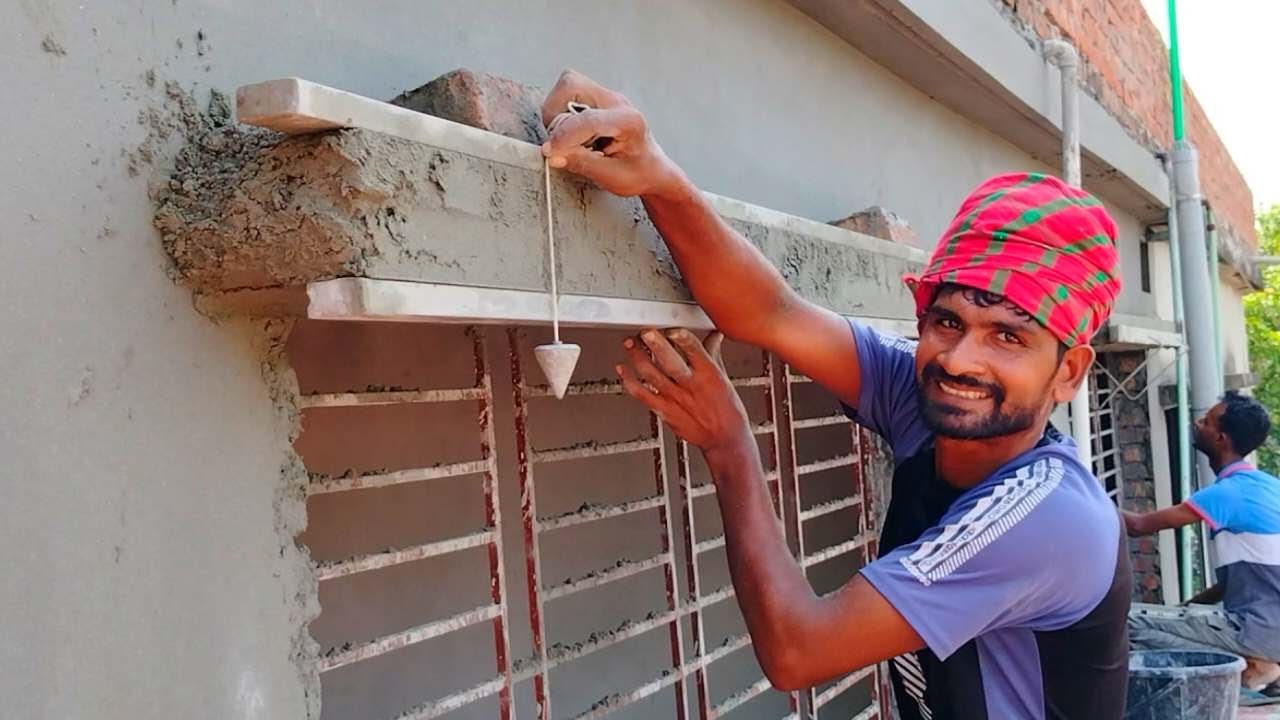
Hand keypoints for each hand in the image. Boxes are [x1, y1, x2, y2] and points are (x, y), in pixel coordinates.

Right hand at [541, 70, 686, 197]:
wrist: (652, 169)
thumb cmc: (639, 172)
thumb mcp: (613, 177)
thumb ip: (583, 164)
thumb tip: (555, 156)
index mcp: (628, 120)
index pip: (587, 119)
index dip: (564, 136)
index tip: (550, 152)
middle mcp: (616, 101)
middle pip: (571, 86)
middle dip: (557, 117)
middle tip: (562, 144)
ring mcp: (606, 97)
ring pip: (567, 87)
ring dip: (557, 113)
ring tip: (569, 139)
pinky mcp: (596, 99)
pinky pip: (568, 95)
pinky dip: (561, 114)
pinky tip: (574, 135)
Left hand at [618, 328, 753, 458]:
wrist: (725, 439)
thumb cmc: (728, 410)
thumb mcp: (723, 377)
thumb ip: (713, 354)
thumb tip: (715, 335)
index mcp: (709, 373)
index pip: (694, 350)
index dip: (681, 337)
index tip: (671, 327)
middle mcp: (691, 385)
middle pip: (670, 362)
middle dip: (655, 345)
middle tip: (645, 331)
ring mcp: (675, 399)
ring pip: (652, 375)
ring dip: (637, 358)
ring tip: (629, 343)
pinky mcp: (664, 411)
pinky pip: (641, 395)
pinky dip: (629, 381)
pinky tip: (622, 369)